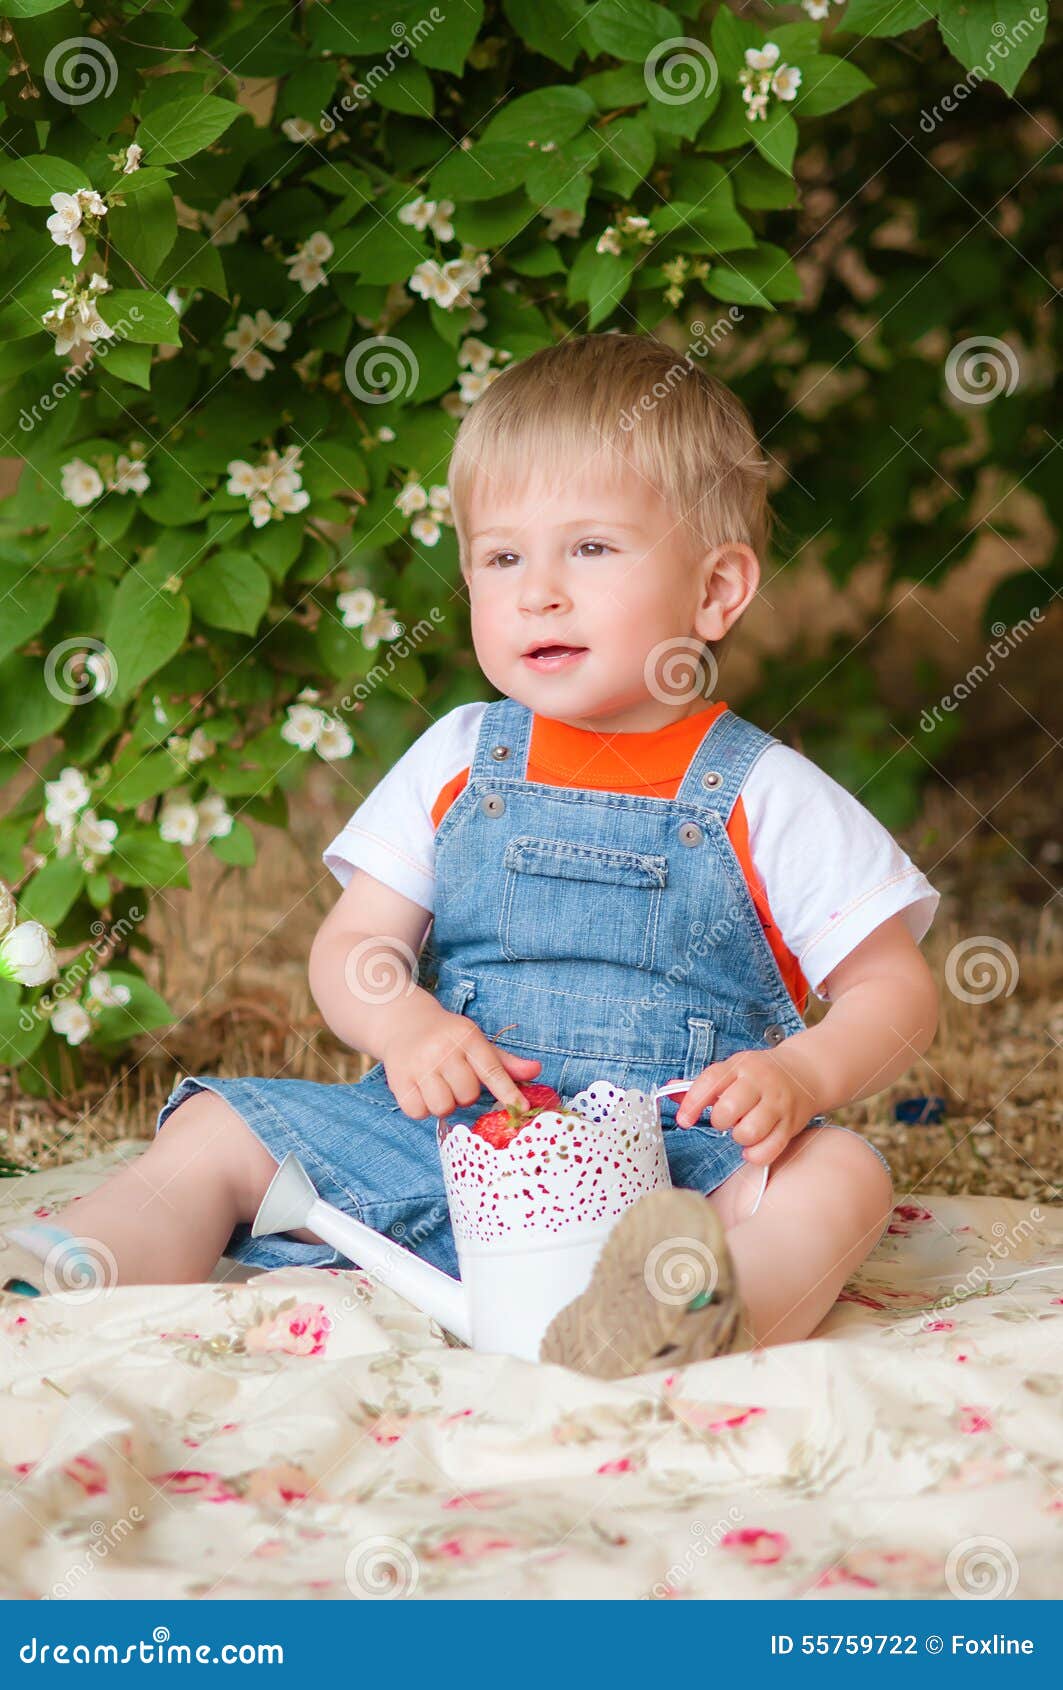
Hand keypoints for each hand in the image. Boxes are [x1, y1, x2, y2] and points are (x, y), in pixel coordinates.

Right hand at [379, 995, 541, 1121]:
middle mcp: (443, 1050)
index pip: (492, 1070)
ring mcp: (419, 1065)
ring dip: (444, 1103)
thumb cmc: (447, 1036)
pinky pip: (418, 1112)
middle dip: (465, 1094)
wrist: (403, 1022)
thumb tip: (536, 1070)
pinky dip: (422, 1108)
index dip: (509, 1093)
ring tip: (438, 1086)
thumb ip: (504, 1062)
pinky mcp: (398, 1080)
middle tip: (455, 1079)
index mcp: (466, 1037)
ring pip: (443, 1107)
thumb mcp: (476, 1041)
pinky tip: (420, 1090)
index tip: (522, 1109)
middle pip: (467, 1095)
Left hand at [670, 1046, 823, 1165]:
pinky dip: (755, 1154)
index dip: (692, 1103)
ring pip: (749, 1132)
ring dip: (739, 1138)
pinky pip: (768, 1150)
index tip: (684, 1120)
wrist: (805, 1073)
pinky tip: (752, 1147)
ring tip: (742, 1131)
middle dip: (720, 1121)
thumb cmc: (760, 1075)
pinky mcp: (791, 1125)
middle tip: (726, 1120)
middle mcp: (760, 1083)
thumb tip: (669, 1091)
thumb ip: (702, 1085)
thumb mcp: (732, 1070)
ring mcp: (778, 1104)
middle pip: (729, 1109)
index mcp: (740, 1066)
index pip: (710, 1081)